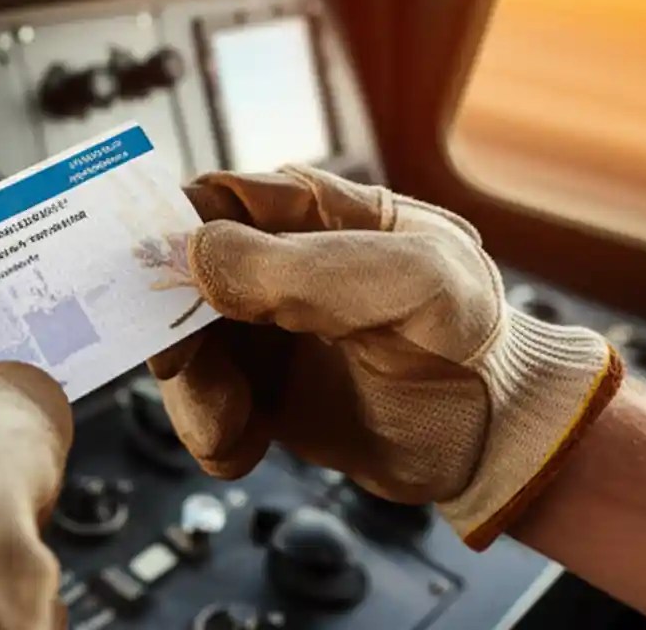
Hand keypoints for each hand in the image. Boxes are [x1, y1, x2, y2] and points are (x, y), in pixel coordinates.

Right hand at [150, 166, 623, 548]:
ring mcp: (257, 328)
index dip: (169, 229)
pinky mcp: (256, 387)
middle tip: (192, 370)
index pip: (212, 198)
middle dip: (170, 330)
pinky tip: (250, 447)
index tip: (154, 274)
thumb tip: (198, 253)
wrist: (492, 434)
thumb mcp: (411, 286)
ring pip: (176, 347)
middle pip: (173, 277)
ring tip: (237, 426)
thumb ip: (307, 269)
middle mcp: (269, 265)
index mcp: (309, 213)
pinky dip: (212, 433)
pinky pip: (200, 403)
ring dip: (192, 393)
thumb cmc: (468, 337)